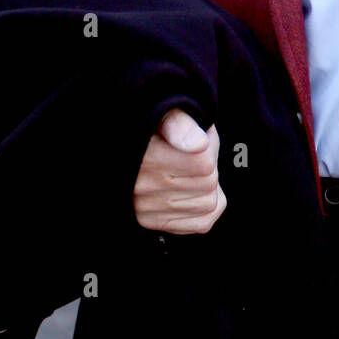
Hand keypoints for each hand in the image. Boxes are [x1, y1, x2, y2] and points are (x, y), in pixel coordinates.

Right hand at [132, 107, 225, 233]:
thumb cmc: (156, 129)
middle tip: (195, 155)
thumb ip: (181, 124)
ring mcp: (147, 209)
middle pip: (208, 182)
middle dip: (209, 166)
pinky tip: (195, 192)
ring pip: (208, 203)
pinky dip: (207, 208)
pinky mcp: (153, 222)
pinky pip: (202, 223)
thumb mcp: (166, 115)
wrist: (129, 147)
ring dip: (208, 186)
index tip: (199, 138)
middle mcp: (143, 187)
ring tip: (192, 171)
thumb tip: (198, 145)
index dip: (209, 146)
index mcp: (148, 158)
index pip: (204, 164)